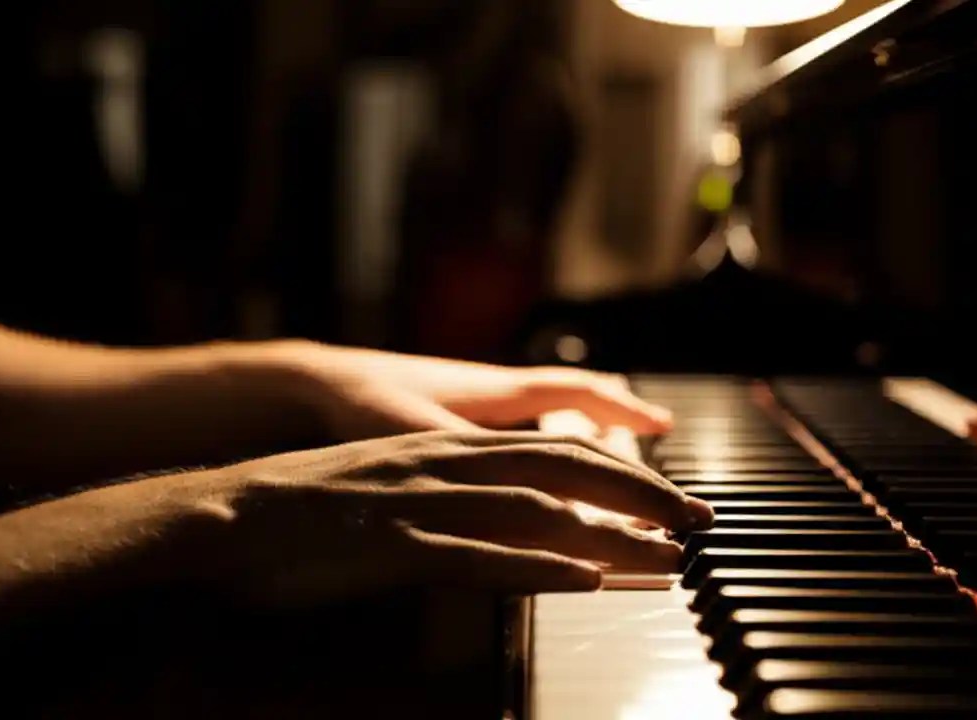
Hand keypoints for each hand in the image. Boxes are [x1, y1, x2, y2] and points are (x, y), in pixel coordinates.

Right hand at [198, 430, 712, 603]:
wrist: (227, 511)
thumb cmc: (308, 507)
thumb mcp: (393, 486)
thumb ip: (454, 498)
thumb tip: (511, 524)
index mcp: (449, 447)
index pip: (557, 447)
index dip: (623, 470)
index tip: (672, 498)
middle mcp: (447, 463)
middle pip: (565, 468)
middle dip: (641, 495)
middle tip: (698, 522)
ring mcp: (424, 502)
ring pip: (536, 510)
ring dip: (608, 535)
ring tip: (665, 558)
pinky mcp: (395, 545)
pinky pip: (479, 556)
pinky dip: (539, 568)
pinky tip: (584, 581)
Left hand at [286, 344, 672, 441]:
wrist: (313, 384)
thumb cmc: (366, 400)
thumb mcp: (425, 436)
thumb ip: (480, 467)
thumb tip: (539, 503)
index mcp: (501, 392)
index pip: (580, 394)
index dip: (625, 412)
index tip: (663, 427)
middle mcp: (496, 393)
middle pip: (575, 401)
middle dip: (618, 421)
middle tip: (657, 438)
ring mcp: (475, 405)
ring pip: (547, 415)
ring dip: (582, 431)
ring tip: (612, 453)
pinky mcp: (451, 422)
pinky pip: (516, 430)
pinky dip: (541, 446)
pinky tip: (539, 472)